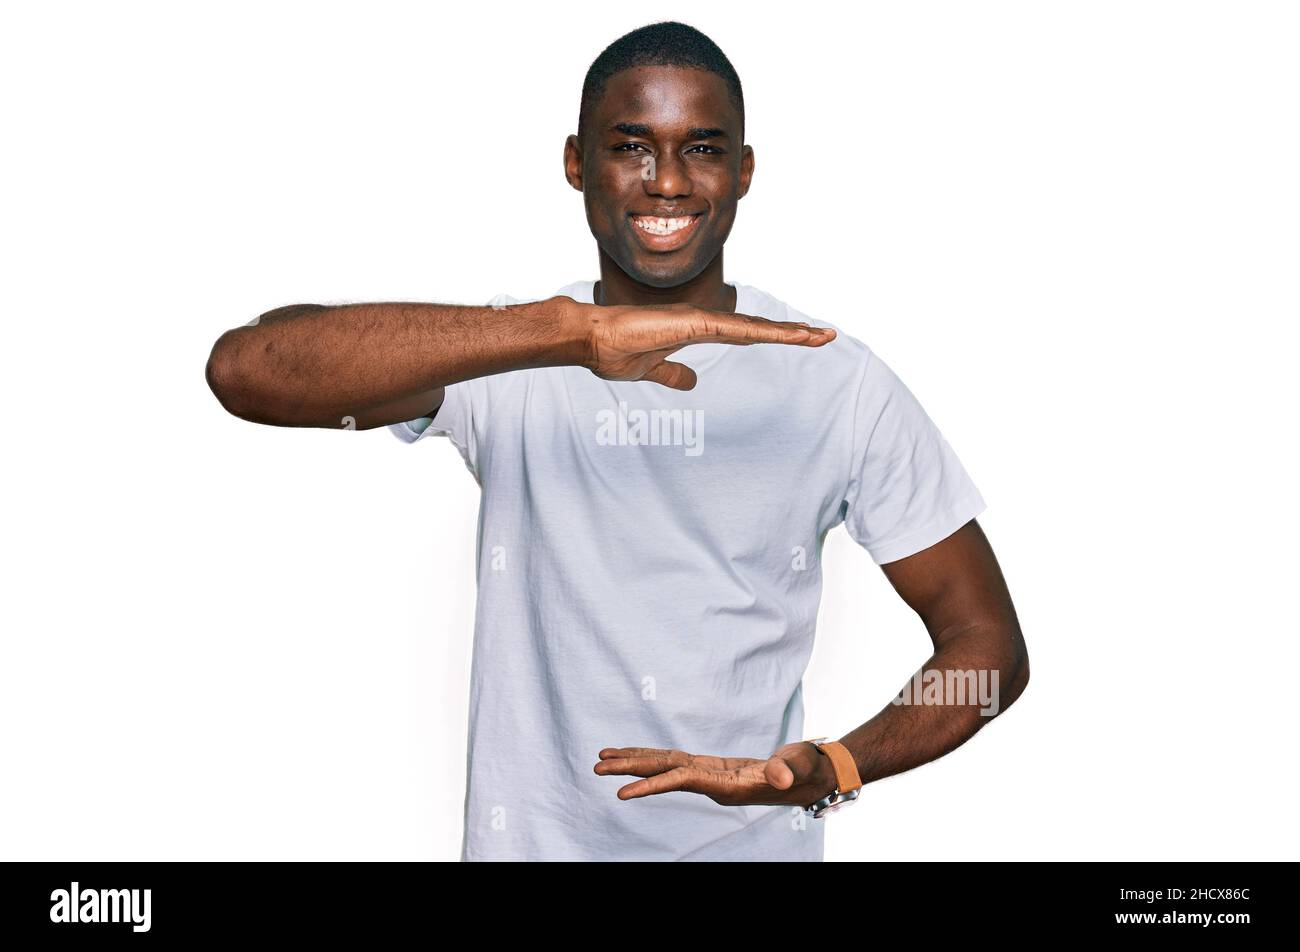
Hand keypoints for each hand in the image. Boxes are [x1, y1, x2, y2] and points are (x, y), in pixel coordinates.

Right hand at [574, 301, 835, 390]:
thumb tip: (693, 382)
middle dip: (792, 332)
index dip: (771, 335)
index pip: (743, 334)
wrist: (589, 338)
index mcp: (695, 331)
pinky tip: (791, 336)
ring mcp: (701, 320)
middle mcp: (703, 321)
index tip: (799, 339)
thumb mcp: (651, 370)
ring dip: (790, 332)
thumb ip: (674, 374)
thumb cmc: (612, 351)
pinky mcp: (695, 323)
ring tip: (821, 335)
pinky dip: (767, 332)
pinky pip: (739, 329)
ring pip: (755, 327)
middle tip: (826, 334)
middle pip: (757, 328)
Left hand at [593, 742, 839, 807]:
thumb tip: (778, 776)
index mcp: (725, 786)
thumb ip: (787, 770)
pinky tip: (637, 756)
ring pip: (665, 766)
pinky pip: (675, 761)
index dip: (651, 784)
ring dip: (635, 762)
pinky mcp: (713, 768)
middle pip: (663, 773)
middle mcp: (712, 784)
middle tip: (595, 767)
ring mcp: (711, 776)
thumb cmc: (806, 770)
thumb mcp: (798, 767)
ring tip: (603, 759)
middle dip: (630, 770)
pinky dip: (655, 757)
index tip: (621, 793)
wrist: (812, 778)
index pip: (680, 781)